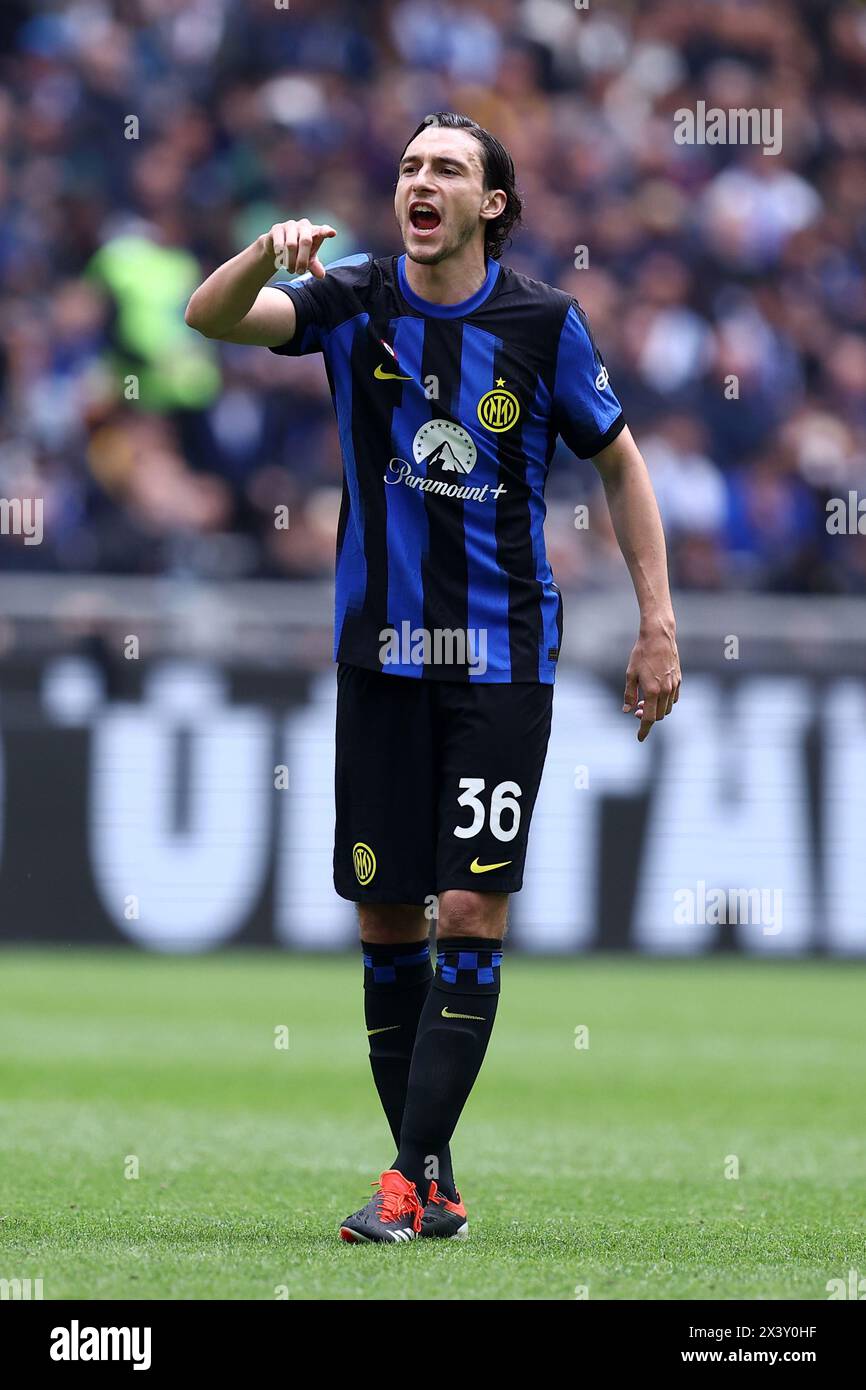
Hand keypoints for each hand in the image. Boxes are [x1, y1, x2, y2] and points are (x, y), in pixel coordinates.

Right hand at [260, 219, 336, 279]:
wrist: (278, 250)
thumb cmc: (298, 253)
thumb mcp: (308, 261)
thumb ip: (315, 266)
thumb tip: (321, 275)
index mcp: (315, 232)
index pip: (322, 230)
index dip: (327, 231)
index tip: (332, 233)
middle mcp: (304, 226)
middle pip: (306, 241)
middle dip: (302, 260)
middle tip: (300, 272)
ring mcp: (290, 225)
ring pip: (291, 245)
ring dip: (290, 261)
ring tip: (290, 270)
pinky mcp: (277, 228)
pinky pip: (279, 244)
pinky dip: (280, 256)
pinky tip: (280, 260)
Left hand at [623, 623, 680, 741]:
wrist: (659, 637)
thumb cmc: (642, 654)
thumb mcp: (630, 674)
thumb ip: (629, 694)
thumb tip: (627, 710)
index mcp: (652, 691)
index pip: (648, 718)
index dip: (643, 730)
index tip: (639, 738)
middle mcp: (666, 691)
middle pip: (658, 716)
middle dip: (647, 717)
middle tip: (636, 710)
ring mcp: (674, 685)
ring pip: (667, 708)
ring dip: (656, 710)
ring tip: (644, 700)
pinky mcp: (678, 679)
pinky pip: (674, 698)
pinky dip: (665, 702)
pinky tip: (656, 694)